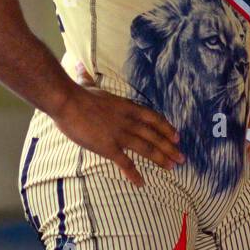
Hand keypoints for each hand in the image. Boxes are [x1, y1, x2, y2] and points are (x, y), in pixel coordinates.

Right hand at [51, 60, 184, 186]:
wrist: (68, 102)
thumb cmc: (77, 94)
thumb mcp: (88, 85)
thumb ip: (88, 78)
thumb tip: (80, 66)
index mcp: (127, 107)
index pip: (153, 118)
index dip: (166, 128)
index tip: (176, 136)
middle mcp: (129, 121)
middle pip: (155, 135)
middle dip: (170, 147)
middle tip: (182, 157)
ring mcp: (120, 134)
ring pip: (146, 149)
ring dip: (161, 159)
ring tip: (172, 167)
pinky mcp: (109, 147)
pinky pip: (125, 163)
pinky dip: (134, 174)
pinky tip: (141, 183)